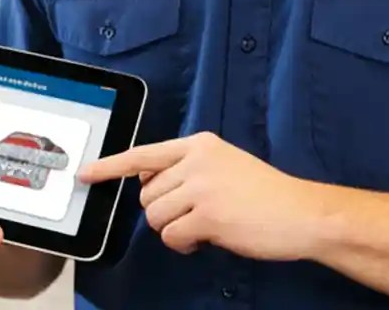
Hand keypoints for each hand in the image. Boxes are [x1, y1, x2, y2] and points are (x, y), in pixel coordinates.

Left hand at [78, 132, 332, 260]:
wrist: (302, 213)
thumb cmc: (265, 194)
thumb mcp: (224, 165)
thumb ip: (187, 169)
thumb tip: (149, 186)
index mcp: (200, 144)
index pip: (143, 154)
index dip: (110, 166)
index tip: (87, 173)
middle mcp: (197, 161)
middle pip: (147, 195)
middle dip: (163, 212)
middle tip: (195, 216)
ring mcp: (202, 188)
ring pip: (156, 218)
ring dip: (174, 230)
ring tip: (205, 226)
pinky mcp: (208, 216)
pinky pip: (172, 237)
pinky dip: (185, 245)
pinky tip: (208, 239)